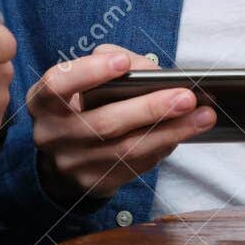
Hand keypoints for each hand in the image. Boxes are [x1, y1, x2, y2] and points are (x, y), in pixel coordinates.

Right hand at [28, 45, 214, 202]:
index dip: (90, 72)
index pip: (58, 84)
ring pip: (127, 150)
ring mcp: (72, 164)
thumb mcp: (80, 81)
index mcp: (42, 101)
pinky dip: (163, 147)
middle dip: (149, 108)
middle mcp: (51, 135)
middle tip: (185, 96)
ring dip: (170, 132)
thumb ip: (108, 63)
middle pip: (104, 123)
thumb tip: (147, 71)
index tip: (123, 61)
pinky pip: (135, 166)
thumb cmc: (78, 106)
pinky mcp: (95, 183)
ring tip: (202, 116)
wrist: (61, 159)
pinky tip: (184, 132)